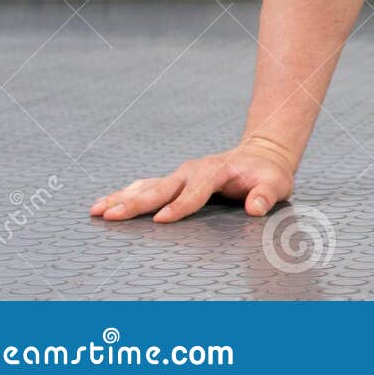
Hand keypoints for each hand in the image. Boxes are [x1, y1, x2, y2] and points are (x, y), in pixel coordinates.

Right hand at [89, 137, 295, 223]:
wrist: (261, 154)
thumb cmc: (268, 173)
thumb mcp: (277, 183)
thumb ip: (266, 195)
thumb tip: (255, 207)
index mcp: (216, 171)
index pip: (196, 191)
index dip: (180, 206)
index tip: (162, 220)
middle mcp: (193, 171)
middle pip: (162, 189)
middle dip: (137, 203)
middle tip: (112, 215)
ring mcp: (181, 175)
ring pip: (147, 187)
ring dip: (122, 199)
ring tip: (97, 211)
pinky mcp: (174, 181)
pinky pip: (146, 187)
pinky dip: (124, 195)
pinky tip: (104, 204)